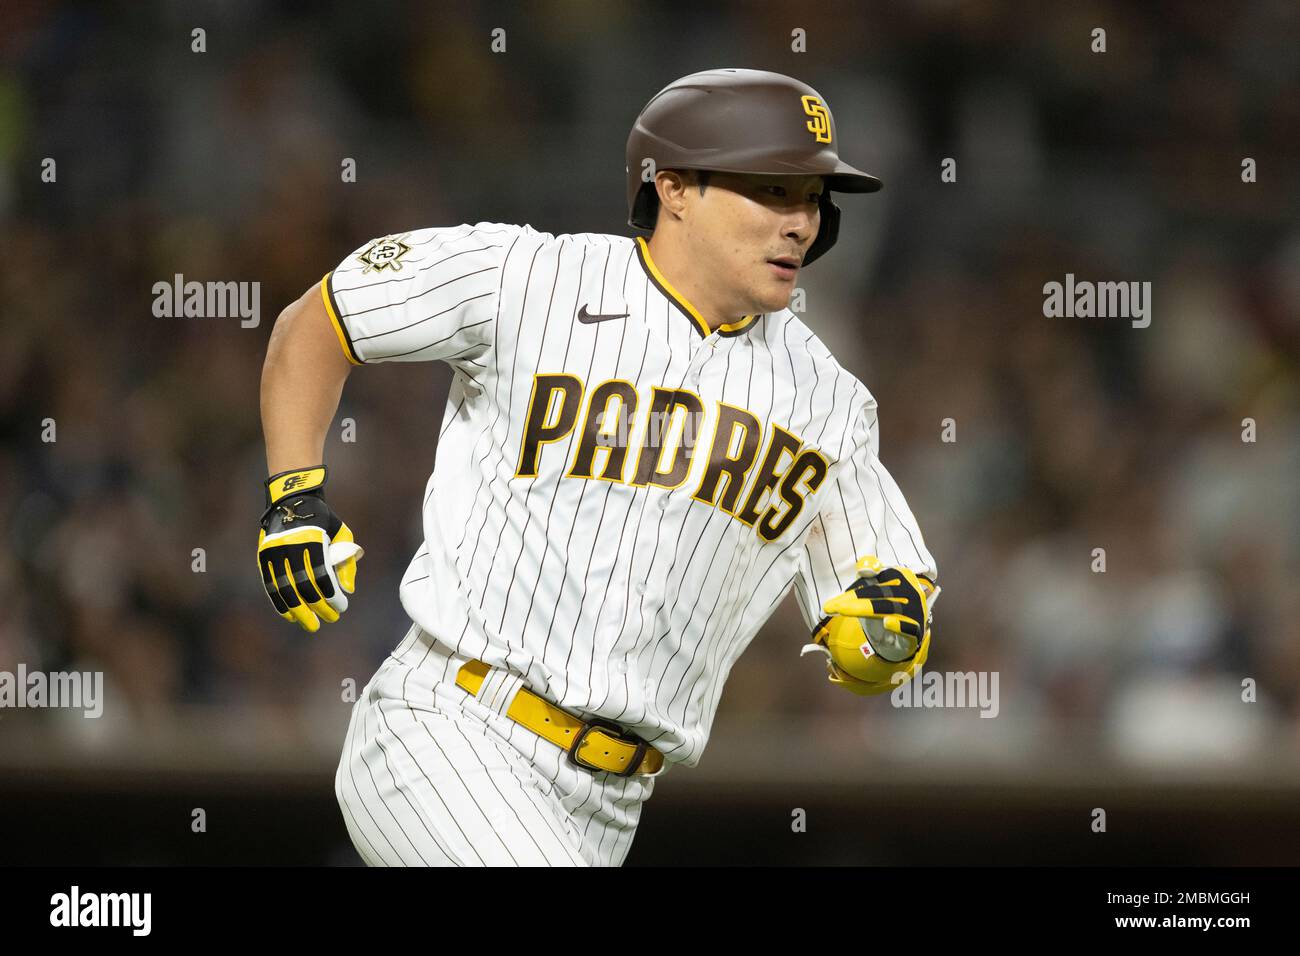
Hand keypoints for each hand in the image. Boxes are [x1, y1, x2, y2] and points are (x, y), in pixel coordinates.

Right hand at [256, 466, 362, 632]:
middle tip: (330, 619)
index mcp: (312, 538)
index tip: (342, 607)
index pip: (322, 576)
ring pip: (285, 589)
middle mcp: (290, 545)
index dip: (332, 596)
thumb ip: (347, 560)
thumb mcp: (342, 532)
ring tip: (310, 624)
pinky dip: (280, 603)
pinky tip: (290, 616)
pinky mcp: (263, 557)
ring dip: (299, 611)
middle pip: (304, 586)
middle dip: (318, 607)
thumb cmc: (323, 520)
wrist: (291, 500)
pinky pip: (270, 585)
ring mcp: (273, 551)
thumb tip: (348, 590)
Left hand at [799, 555, 937, 692]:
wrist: (907, 632)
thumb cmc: (888, 605)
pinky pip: (908, 627)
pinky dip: (898, 625)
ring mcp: (915, 610)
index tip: (833, 603)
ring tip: (843, 610)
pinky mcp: (917, 629)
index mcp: (901, 575)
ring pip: (887, 608)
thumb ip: (870, 575)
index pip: (874, 580)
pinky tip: (887, 623)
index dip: (853, 591)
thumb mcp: (877, 589)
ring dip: (865, 609)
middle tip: (830, 607)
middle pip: (877, 593)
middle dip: (852, 600)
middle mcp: (910, 590)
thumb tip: (863, 565)